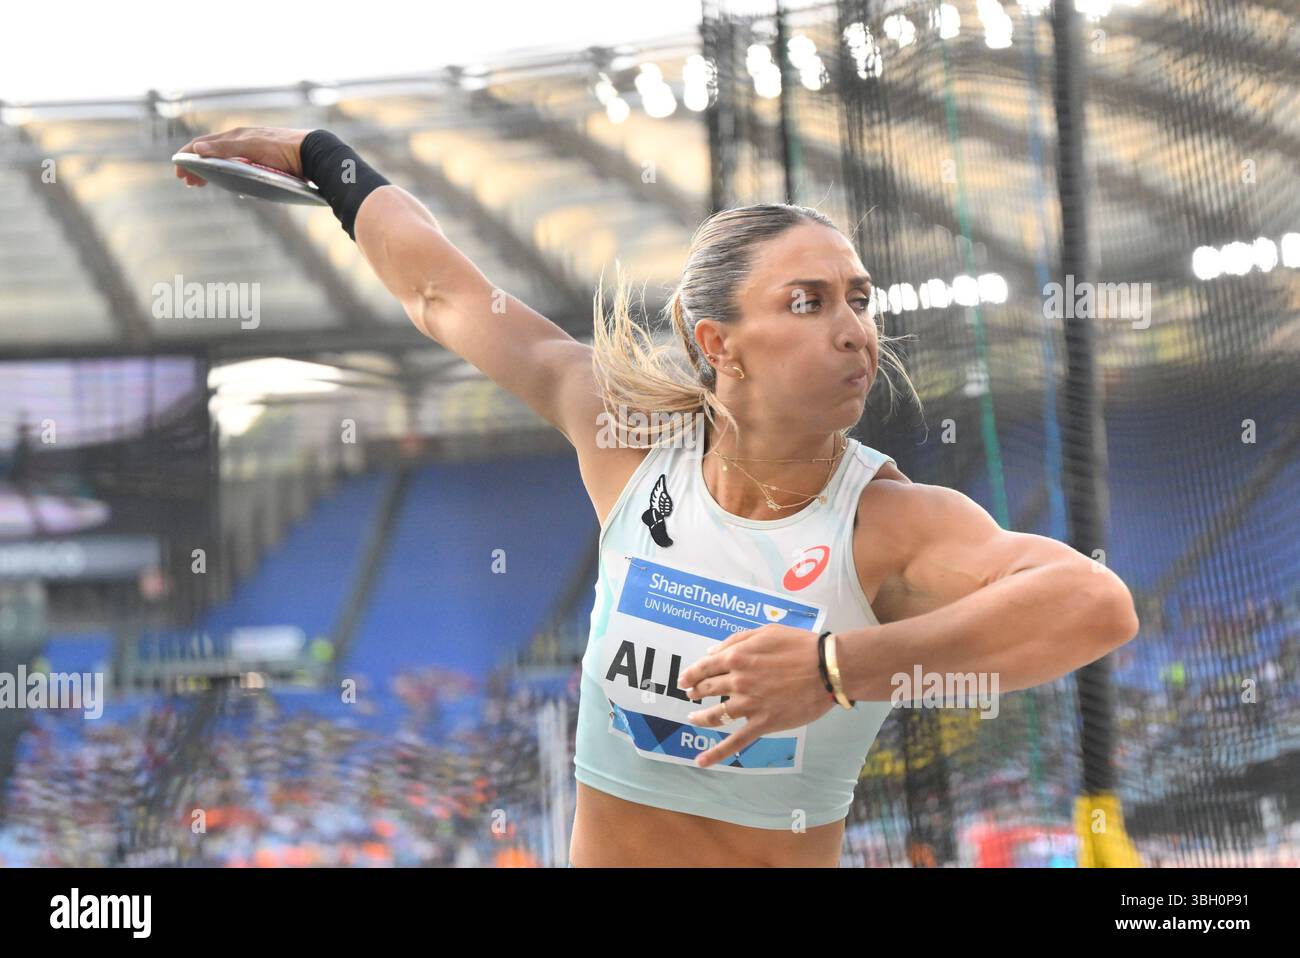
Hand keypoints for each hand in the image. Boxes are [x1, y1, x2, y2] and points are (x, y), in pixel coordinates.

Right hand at [174, 126, 313, 186]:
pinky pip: (239, 167)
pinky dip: (227, 173)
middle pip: (212, 153)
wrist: (314, 153)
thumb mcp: (253, 147)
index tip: (179, 171)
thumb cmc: (284, 150)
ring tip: (201, 184)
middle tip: (188, 182)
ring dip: (210, 171)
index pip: (204, 144)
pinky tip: (228, 182)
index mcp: (237, 136)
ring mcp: (253, 151)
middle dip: (197, 167)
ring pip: (224, 161)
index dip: (189, 156)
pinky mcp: (264, 162)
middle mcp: (243, 141)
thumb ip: (226, 148)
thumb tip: (197, 150)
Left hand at [676, 624, 835, 767]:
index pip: (704, 667)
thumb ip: (736, 640)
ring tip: (693, 719)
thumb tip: (711, 652)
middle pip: (707, 689)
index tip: (684, 679)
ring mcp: (749, 704)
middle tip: (691, 695)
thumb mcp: (766, 631)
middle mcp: (738, 681)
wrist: (826, 669)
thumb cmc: (800, 646)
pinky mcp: (762, 723)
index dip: (691, 674)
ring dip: (700, 717)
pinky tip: (702, 761)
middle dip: (695, 692)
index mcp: (737, 657)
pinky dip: (717, 753)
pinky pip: (735, 742)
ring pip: (715, 715)